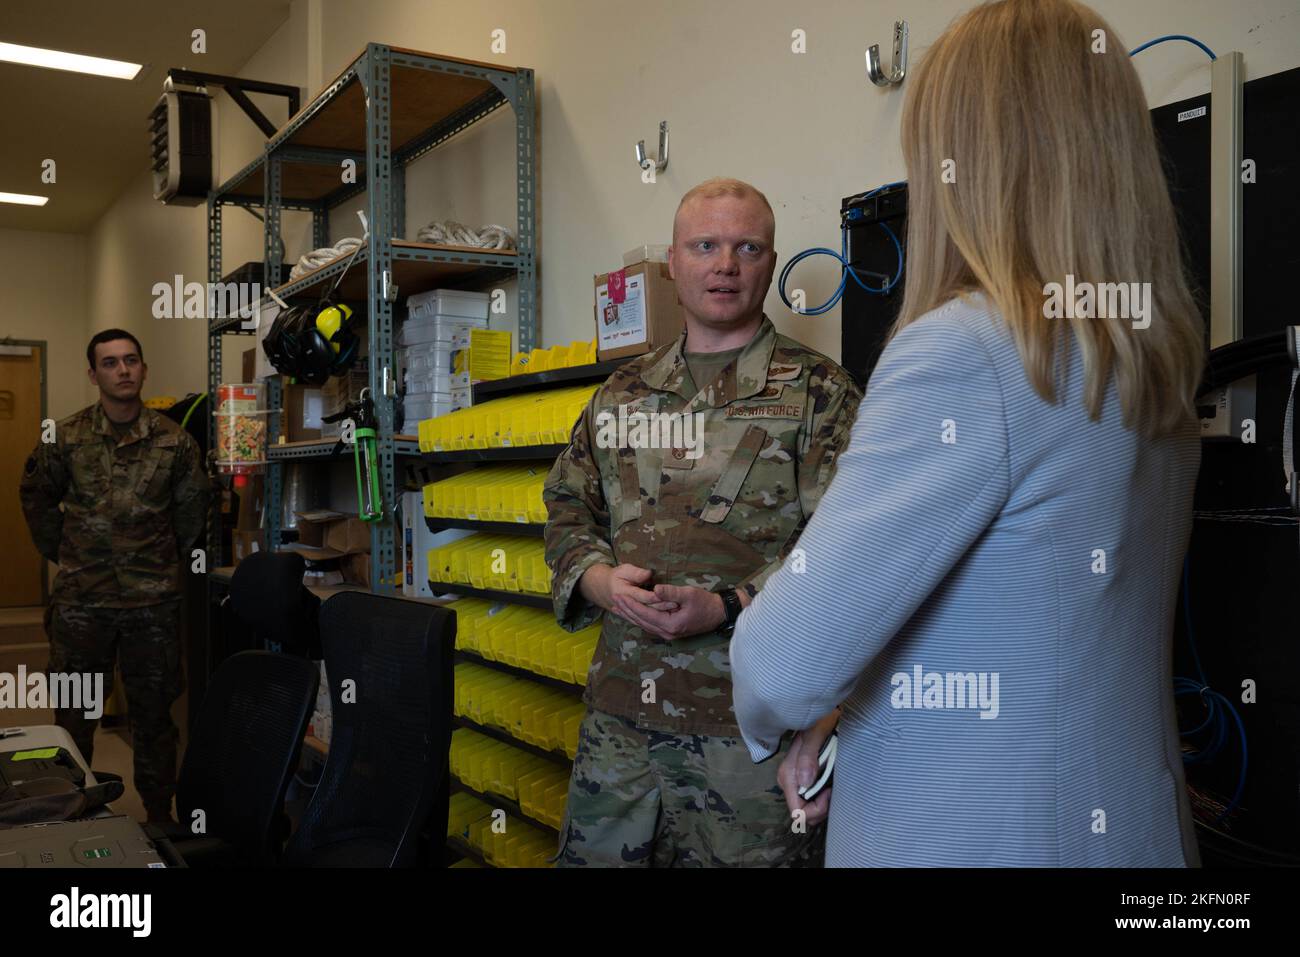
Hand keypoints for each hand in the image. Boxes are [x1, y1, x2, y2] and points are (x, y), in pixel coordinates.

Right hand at [580, 563, 678, 613]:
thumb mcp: (624, 570)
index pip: (647, 598)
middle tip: (680, 604)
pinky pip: (644, 622)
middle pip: (649, 610)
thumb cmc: (613, 576)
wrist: (598, 587)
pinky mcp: (633, 620)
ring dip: (661, 613)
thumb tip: (648, 573)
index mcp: (624, 594)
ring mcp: (630, 617)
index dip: (661, 598)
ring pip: (648, 617)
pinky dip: (656, 618)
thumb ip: (636, 573)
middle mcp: (630, 609)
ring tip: (676, 609)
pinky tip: (665, 616)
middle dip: (664, 607)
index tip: (675, 597)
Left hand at [611, 583, 726, 640]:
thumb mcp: (690, 594)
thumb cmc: (706, 603)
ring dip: (630, 615)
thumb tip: (655, 589)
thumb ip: (671, 592)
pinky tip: (633, 613)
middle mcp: (667, 633)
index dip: (630, 605)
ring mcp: (668, 634)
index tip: (618, 596)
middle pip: (641, 621)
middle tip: (613, 600)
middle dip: (626, 610)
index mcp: (670, 624)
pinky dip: (639, 618)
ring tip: (617, 607)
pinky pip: (650, 625)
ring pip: (644, 625)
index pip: (644, 614)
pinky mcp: (670, 631)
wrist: (719, 614)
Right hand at [777, 708, 839, 826]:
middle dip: (821, 808)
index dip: (816, 808)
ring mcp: (795, 781)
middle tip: (833, 788)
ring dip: (823, 802)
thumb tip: (805, 782)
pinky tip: (830, 782)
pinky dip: (823, 797)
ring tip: (832, 782)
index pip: (797, 811)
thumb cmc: (820, 720)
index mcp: (788, 774)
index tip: (829, 791)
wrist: (822, 712)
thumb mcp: (815, 734)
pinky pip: (811, 799)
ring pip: (808, 808)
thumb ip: (808, 756)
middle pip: (803, 813)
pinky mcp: (802, 779)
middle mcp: (788, 781)